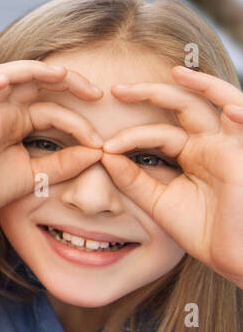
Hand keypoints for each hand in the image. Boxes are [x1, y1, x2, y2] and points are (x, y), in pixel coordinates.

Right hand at [0, 60, 105, 216]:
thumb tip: (98, 152)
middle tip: (95, 92)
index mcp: (18, 120)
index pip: (54, 108)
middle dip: (66, 79)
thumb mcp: (38, 175)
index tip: (100, 144)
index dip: (80, 122)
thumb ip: (66, 164)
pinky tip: (3, 81)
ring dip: (31, 69)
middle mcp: (3, 110)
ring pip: (4, 73)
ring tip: (58, 74)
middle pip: (34, 79)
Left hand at [100, 66, 242, 282]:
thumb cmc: (203, 232)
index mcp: (192, 154)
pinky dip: (241, 113)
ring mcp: (232, 146)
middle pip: (183, 106)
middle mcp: (212, 144)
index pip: (157, 132)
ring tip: (177, 73)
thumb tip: (103, 153)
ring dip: (201, 85)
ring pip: (220, 102)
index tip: (102, 147)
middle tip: (118, 89)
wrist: (235, 258)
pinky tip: (228, 109)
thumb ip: (133, 178)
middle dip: (152, 93)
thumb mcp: (159, 202)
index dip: (129, 136)